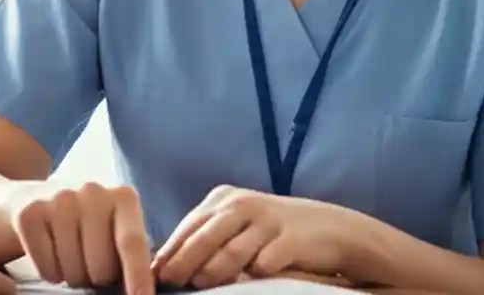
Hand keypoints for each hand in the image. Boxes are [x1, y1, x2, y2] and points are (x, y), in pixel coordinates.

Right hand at [10, 182, 152, 294]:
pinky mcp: (30, 214)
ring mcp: (59, 200)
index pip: (132, 243)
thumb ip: (132, 253)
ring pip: (73, 271)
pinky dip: (50, 273)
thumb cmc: (86, 224)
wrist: (33, 198)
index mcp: (124, 198)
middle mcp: (93, 192)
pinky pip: (46, 269)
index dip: (138, 276)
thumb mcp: (115, 228)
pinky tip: (50, 252)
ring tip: (70, 255)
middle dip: (98, 277)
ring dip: (73, 275)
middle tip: (90, 262)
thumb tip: (141, 291)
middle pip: (101, 267)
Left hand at [152, 186, 354, 289]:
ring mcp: (268, 220)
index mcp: (225, 199)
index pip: (189, 227)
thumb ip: (208, 239)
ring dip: (213, 272)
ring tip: (202, 284)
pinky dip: (254, 274)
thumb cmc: (272, 233)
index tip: (154, 276)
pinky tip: (251, 279)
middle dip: (183, 263)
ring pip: (231, 252)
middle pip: (204, 237)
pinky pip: (265, 263)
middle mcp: (244, 204)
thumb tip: (166, 267)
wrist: (329, 229)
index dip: (170, 252)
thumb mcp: (238, 226)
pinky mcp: (291, 239)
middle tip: (171, 283)